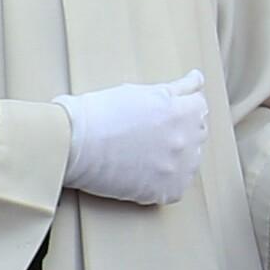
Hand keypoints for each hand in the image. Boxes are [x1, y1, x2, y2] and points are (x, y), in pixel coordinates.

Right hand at [58, 71, 211, 206]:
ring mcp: (176, 167)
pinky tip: (142, 174)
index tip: (164, 113)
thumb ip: (177, 88)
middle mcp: (185, 139)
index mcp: (181, 111)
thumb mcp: (140, 91)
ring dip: (175, 157)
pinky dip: (163, 183)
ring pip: (190, 161)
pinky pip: (176, 188)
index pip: (199, 107)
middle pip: (197, 133)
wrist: (70, 143)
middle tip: (149, 133)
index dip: (181, 108)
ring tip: (143, 154)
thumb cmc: (98, 113)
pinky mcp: (164, 191)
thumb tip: (198, 78)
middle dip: (180, 130)